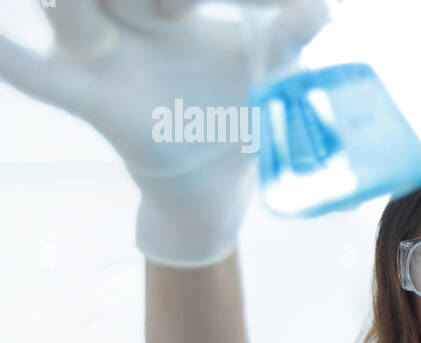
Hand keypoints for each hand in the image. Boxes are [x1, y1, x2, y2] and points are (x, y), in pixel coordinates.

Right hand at [0, 0, 327, 265]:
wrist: (219, 178)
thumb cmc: (238, 107)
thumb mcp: (275, 66)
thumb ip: (295, 30)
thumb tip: (320, 9)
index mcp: (169, 4)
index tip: (206, 3)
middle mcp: (128, 19)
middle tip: (175, 6)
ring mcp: (106, 55)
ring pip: (72, 9)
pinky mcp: (96, 100)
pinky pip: (40, 77)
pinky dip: (10, 59)